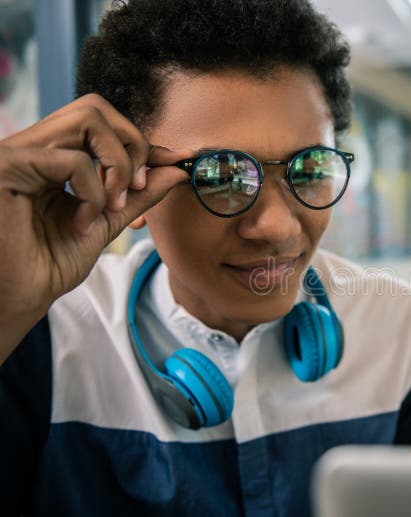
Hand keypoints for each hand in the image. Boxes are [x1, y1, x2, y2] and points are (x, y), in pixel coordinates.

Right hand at [0, 94, 192, 359]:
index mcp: (47, 154)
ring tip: (111, 205)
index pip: (100, 125)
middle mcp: (28, 145)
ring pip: (87, 120)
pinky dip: (93, 193)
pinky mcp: (6, 165)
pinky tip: (81, 223)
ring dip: (117, 165)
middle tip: (136, 188)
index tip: (177, 162)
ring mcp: (14, 151)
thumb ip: (138, 194)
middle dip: (131, 145)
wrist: (20, 298)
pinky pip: (74, 160)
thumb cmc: (50, 265)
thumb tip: (176, 170)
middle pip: (94, 108)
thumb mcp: (106, 221)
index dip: (141, 142)